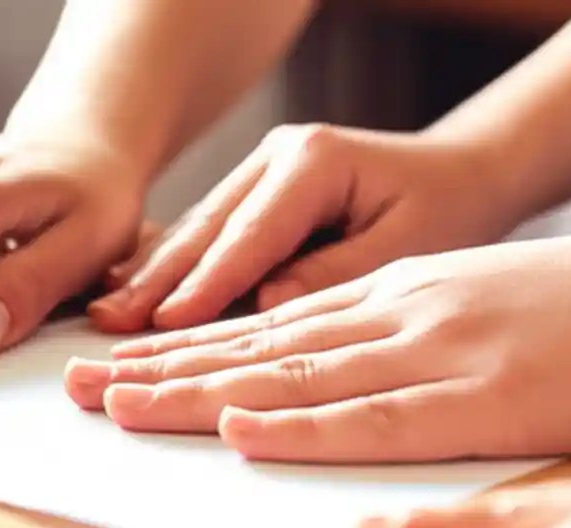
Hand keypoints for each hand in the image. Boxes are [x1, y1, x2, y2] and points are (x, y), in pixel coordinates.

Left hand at [66, 214, 570, 461]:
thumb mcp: (480, 305)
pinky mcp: (487, 395)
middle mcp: (397, 313)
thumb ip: (407, 338)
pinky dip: (302, 425)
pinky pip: (377, 414)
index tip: (114, 367)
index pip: (267, 325)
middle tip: (75, 387)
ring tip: (116, 407)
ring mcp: (437, 349)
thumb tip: (337, 381)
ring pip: (292, 374)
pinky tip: (238, 431)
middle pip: (256, 345)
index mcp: (395, 294)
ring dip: (196, 394)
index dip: (182, 349)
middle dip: (159, 369)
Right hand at [85, 124, 518, 332]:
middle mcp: (276, 158)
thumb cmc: (447, 210)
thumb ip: (337, 272)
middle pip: (206, 230)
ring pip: (195, 233)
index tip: (164, 323)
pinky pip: (205, 237)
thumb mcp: (411, 243)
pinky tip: (129, 293)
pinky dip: (169, 269)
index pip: (250, 234)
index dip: (205, 283)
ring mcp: (257, 172)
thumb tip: (265, 307)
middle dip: (156, 281)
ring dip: (151, 277)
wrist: (461, 174)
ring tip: (108, 318)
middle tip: (111, 326)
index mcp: (314, 161)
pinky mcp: (252, 195)